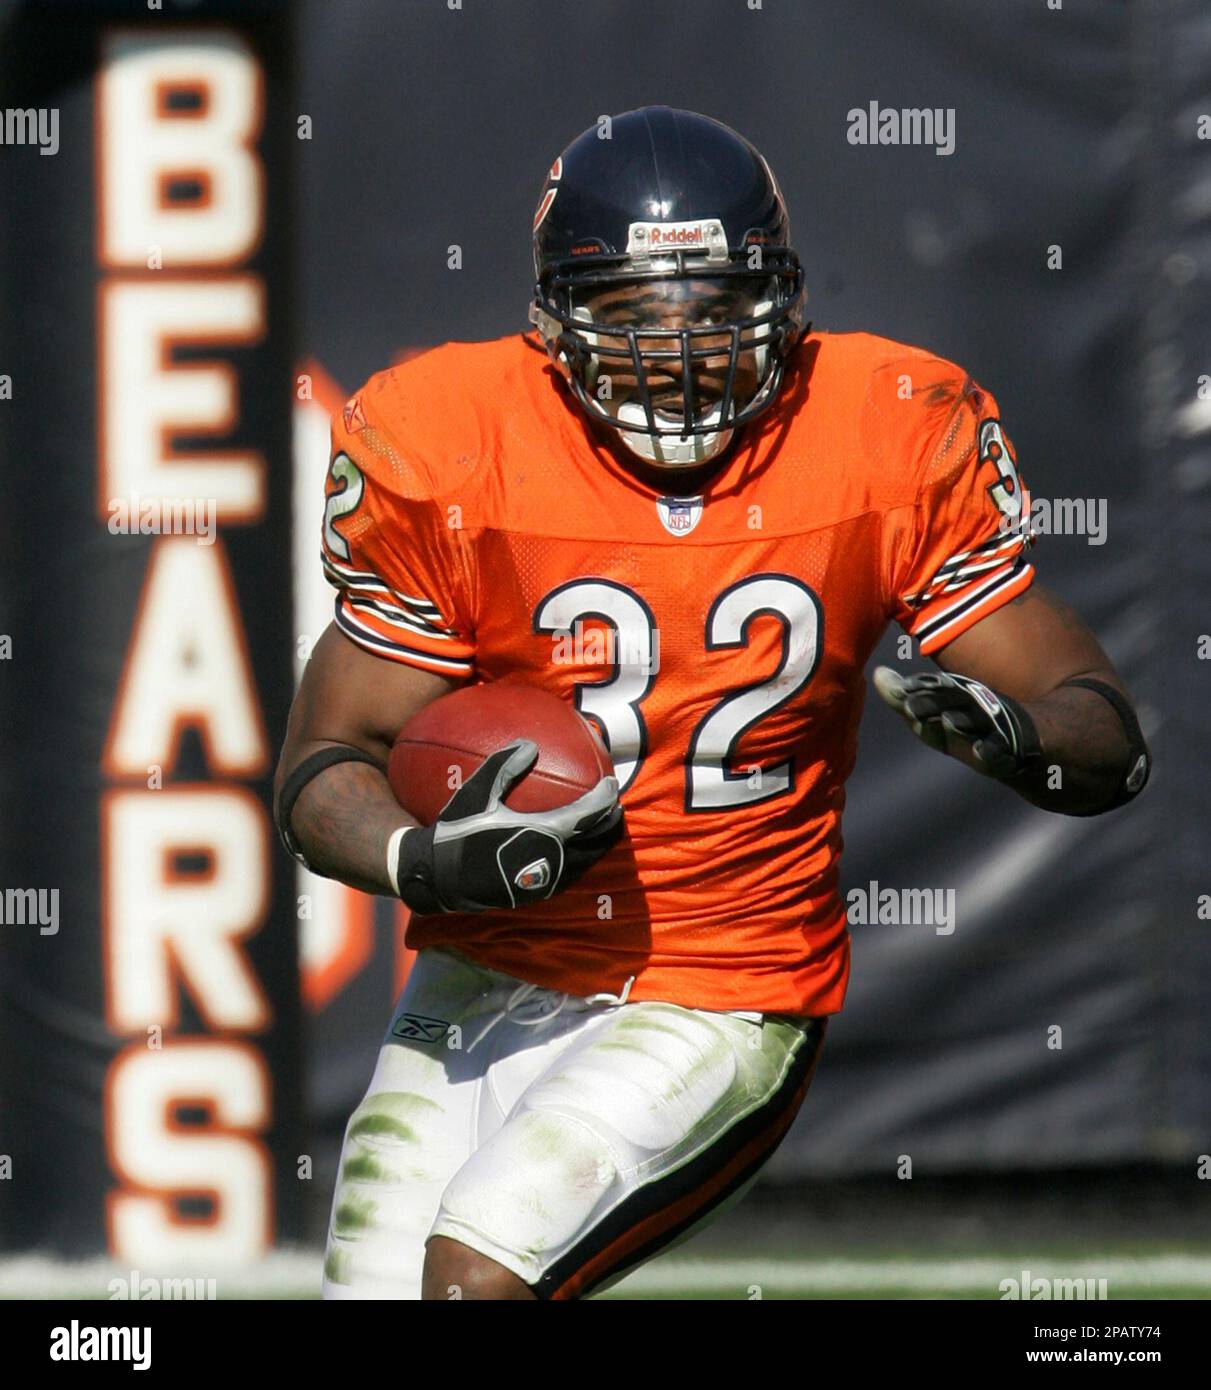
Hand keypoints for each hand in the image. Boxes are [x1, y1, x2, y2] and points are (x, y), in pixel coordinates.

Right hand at [391, 739, 621, 912]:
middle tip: (614, 806)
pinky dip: (582, 858)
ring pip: (588, 861)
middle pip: (598, 840)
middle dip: (611, 822)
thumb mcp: (477, 794)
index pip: (588, 814)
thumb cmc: (459, 831)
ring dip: (599, 842)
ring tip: (602, 826)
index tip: (611, 783)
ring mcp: (547, 880)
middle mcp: (553, 859)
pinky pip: (571, 874)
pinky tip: (576, 848)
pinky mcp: (537, 893)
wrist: (440, 877)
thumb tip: (529, 744)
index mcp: (544, 833)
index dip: (605, 798)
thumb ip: (504, 766)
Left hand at [872, 665, 1041, 779]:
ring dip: (961, 722)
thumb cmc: (962, 724)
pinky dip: (990, 751)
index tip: (900, 690)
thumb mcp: (930, 713)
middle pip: (952, 703)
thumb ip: (901, 697)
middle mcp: (971, 706)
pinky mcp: (1004, 750)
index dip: (918, 688)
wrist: (1013, 744)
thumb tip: (877, 672)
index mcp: (953, 696)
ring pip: (974, 724)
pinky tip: (981, 753)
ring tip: (947, 720)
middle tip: (910, 708)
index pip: (934, 689)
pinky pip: (998, 750)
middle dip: (933, 703)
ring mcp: (989, 728)